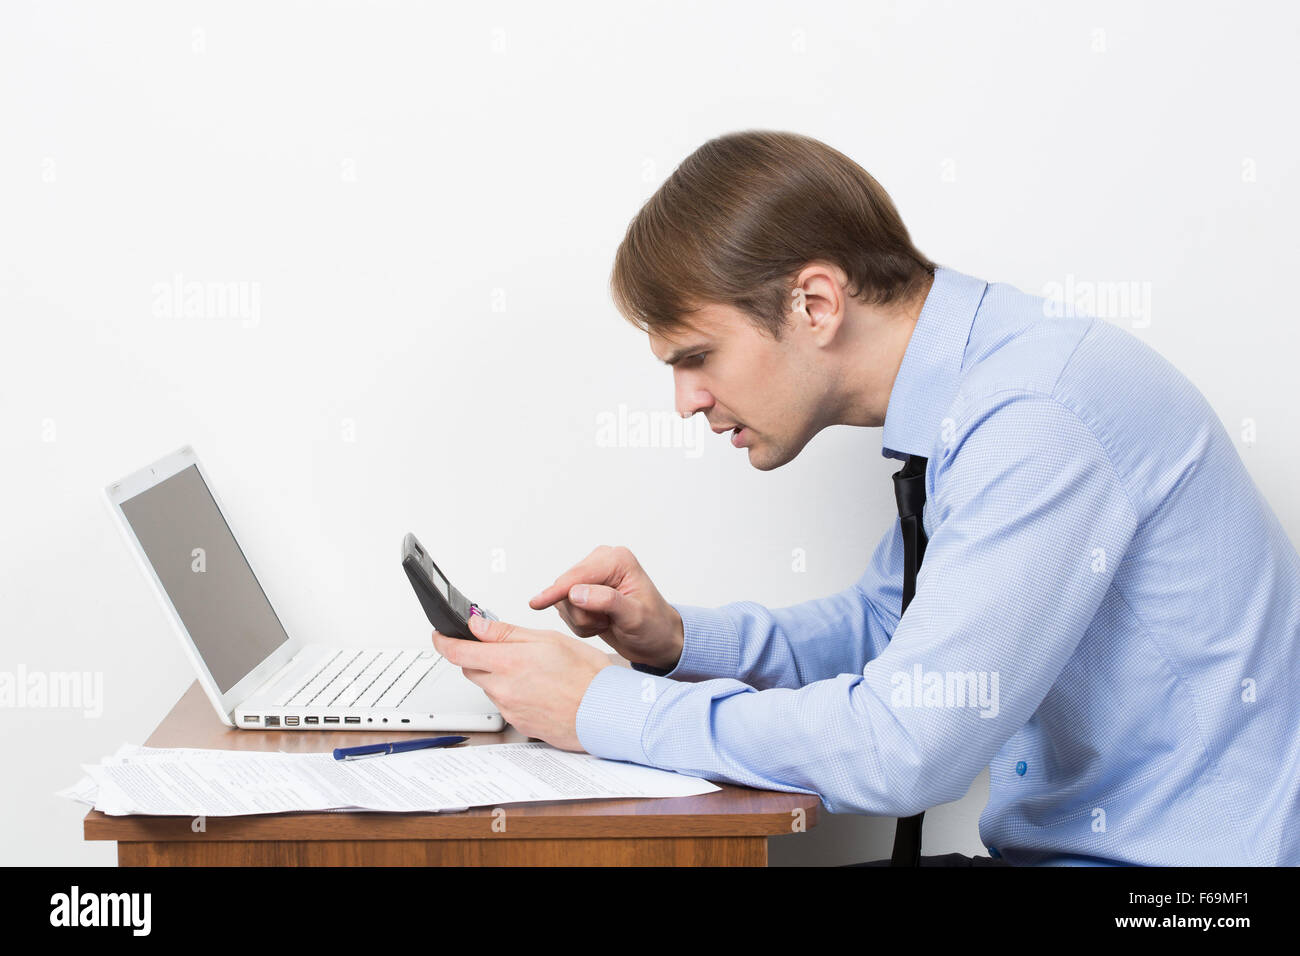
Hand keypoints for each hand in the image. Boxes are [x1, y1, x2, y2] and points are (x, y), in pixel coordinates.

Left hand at [431, 614, 613, 751]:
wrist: (605, 712)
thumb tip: (476, 624)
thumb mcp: (548, 639)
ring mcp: (509, 709)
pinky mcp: (519, 726)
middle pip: (471, 669)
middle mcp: (503, 689)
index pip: (458, 652)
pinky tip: (539, 689)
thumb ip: (506, 633)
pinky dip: (514, 694)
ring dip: (499, 676)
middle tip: (506, 649)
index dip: (443, 642)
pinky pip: (505, 705)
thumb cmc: (587, 675)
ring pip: (489, 687)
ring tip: (534, 671)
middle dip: (479, 657)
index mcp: (508, 662)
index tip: (439, 635)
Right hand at [529, 545, 683, 672]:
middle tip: (606, 623)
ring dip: (581, 621)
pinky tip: (600, 624)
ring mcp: (591, 578)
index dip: (557, 591)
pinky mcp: (583, 593)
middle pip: (566, 589)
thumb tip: (576, 592)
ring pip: (563, 602)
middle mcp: (601, 563)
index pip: (577, 575)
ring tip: (605, 623)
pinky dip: (580, 624)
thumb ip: (607, 601)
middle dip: (581, 614)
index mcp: (617, 560)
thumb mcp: (635, 617)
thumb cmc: (654, 627)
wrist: (658, 641)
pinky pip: (566, 611)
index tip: (536, 603)